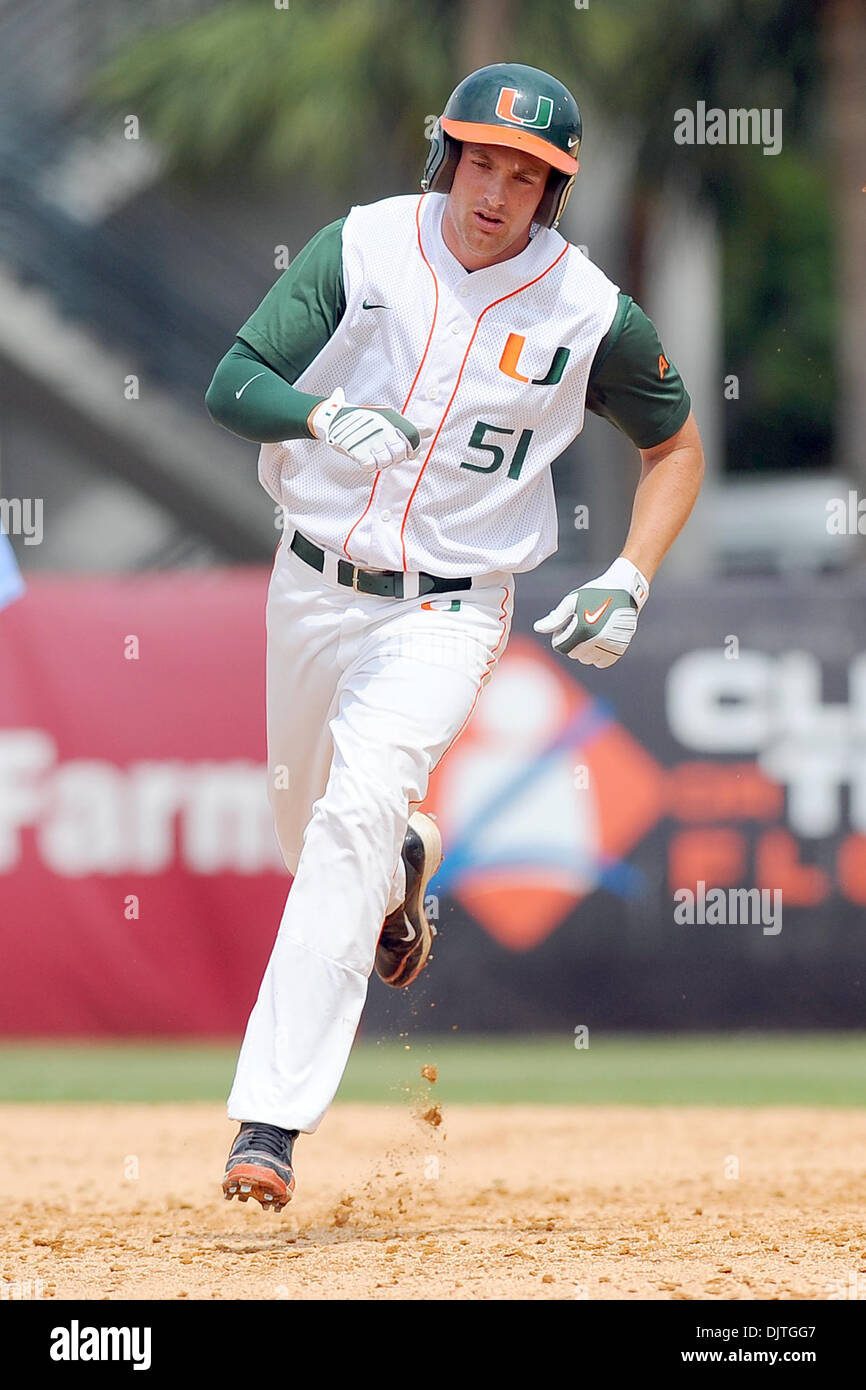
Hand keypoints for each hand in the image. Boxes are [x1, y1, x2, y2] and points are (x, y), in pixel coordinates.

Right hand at [309, 388, 432, 470]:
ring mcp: (370, 439)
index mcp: (392, 420)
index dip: (412, 451)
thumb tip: (431, 430)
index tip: (406, 453)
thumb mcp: (388, 418)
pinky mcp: (356, 449)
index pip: (413, 440)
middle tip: (384, 452)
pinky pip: (370, 467)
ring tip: (373, 454)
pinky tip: (364, 458)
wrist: (335, 417)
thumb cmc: (365, 419)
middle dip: (394, 458)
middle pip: (399, 454)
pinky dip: (368, 466)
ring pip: (386, 463)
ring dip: (380, 462)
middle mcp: (383, 428)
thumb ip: (409, 427)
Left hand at [533, 556, 649, 667]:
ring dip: (585, 650)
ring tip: (590, 631)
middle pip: (574, 654)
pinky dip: (598, 656)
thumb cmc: (595, 593)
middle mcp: (596, 639)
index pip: (561, 647)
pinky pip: (603, 663)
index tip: (565, 626)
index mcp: (582, 628)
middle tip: (579, 626)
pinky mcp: (620, 648)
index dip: (560, 637)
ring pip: (587, 660)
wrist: (624, 590)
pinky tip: (598, 642)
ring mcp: (609, 645)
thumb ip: (556, 618)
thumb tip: (537, 628)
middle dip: (572, 642)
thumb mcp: (572, 601)